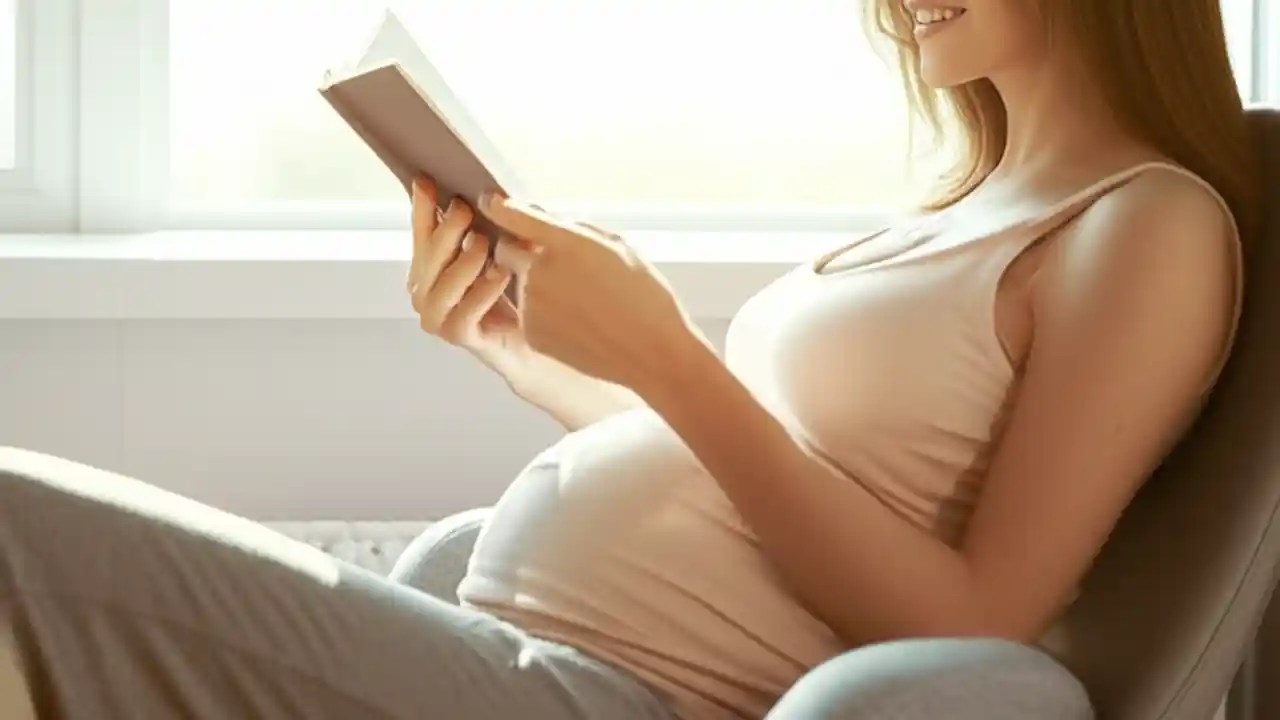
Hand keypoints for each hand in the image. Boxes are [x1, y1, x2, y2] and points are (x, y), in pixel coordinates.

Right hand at [407, 176, 530, 377]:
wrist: (529, 343)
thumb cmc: (511, 294)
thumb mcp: (500, 250)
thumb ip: (487, 226)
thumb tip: (490, 194)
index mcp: (428, 268)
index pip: (421, 233)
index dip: (423, 208)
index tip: (427, 181)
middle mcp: (425, 292)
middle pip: (428, 258)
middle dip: (445, 231)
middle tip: (464, 210)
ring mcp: (439, 318)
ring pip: (442, 288)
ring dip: (463, 262)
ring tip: (484, 243)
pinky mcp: (460, 338)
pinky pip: (464, 314)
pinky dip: (482, 292)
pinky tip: (500, 274)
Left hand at [478, 193, 704, 392]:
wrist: (650, 352)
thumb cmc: (643, 296)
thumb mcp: (618, 247)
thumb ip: (576, 229)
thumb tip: (545, 220)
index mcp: (566, 243)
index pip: (516, 216)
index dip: (500, 206)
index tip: (490, 201)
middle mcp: (541, 271)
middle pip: (505, 251)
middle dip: (518, 251)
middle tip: (548, 262)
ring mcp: (533, 305)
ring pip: (518, 285)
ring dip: (536, 285)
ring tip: (579, 301)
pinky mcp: (531, 333)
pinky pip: (527, 314)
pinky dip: (543, 314)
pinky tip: (576, 322)